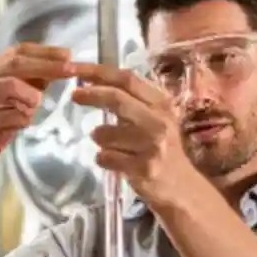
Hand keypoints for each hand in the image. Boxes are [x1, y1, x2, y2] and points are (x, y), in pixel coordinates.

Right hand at [0, 43, 73, 176]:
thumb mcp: (14, 103)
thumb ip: (30, 85)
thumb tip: (57, 69)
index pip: (17, 51)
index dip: (44, 52)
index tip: (68, 56)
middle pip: (16, 63)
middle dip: (47, 66)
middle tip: (70, 70)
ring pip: (12, 85)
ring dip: (29, 100)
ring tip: (26, 112)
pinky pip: (11, 113)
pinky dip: (19, 122)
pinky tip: (9, 129)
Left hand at [69, 63, 198, 205]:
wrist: (183, 188)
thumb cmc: (164, 150)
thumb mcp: (156, 119)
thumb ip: (132, 101)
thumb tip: (93, 82)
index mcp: (161, 104)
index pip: (127, 79)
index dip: (97, 71)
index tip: (74, 67)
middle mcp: (159, 121)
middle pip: (117, 98)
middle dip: (91, 95)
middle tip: (74, 95)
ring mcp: (152, 146)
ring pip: (105, 133)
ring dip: (99, 137)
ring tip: (109, 145)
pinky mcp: (143, 169)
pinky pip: (106, 158)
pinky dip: (103, 158)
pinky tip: (113, 162)